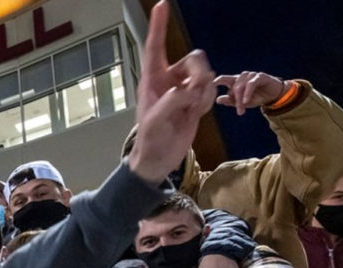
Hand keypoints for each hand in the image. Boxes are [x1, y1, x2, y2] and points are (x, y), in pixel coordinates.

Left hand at [127, 1, 215, 183]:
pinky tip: (195, 114)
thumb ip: (172, 100)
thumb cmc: (150, 140)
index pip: (154, 47)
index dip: (159, 26)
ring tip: (190, 110)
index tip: (162, 4)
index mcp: (151, 79)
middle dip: (199, 74)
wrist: (160, 158)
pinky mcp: (195, 99)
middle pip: (194, 59)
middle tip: (193, 94)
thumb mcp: (155, 121)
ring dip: (203, 92)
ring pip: (205, 74)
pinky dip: (206, 102)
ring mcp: (183, 88)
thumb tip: (188, 88)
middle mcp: (168, 79)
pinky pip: (210, 90)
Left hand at [215, 72, 287, 114]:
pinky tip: (246, 101)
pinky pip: (251, 84)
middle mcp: (242, 77)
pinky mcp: (260, 76)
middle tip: (240, 112)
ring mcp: (251, 75)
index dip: (217, 80)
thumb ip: (230, 101)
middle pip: (233, 87)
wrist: (273, 95)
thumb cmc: (255, 98)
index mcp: (235, 82)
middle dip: (235, 101)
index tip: (211, 84)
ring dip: (241, 99)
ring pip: (241, 86)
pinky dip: (247, 93)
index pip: (223, 79)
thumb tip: (218, 99)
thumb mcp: (242, 103)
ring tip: (243, 109)